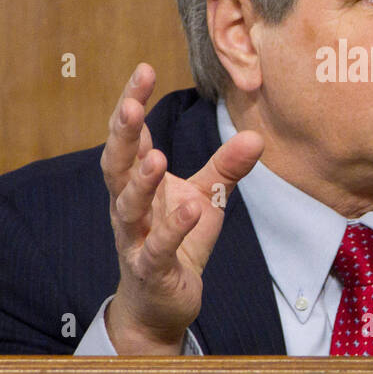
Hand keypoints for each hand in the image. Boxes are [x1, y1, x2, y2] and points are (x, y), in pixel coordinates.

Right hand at [100, 64, 262, 353]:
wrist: (160, 304)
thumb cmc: (177, 242)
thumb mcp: (205, 198)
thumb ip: (226, 167)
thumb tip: (256, 136)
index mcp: (137, 182)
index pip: (131, 137)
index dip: (132, 103)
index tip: (144, 69)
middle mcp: (127, 207)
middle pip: (116, 165)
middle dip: (122, 134)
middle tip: (131, 104)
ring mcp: (134, 239)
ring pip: (129, 207)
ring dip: (141, 181)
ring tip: (157, 156)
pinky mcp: (150, 270)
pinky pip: (156, 249)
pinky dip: (172, 229)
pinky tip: (190, 209)